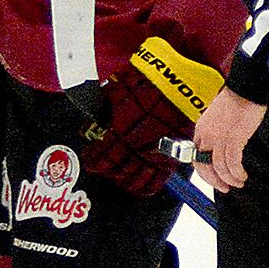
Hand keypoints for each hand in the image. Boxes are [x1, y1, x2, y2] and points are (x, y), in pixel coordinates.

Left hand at [80, 64, 190, 196]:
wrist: (180, 79)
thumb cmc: (146, 80)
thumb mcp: (115, 90)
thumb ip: (101, 112)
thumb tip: (89, 129)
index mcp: (121, 126)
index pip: (102, 152)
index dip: (93, 159)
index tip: (89, 160)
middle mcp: (138, 141)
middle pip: (117, 165)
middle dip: (106, 169)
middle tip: (100, 169)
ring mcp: (156, 150)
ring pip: (135, 175)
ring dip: (123, 179)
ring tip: (116, 178)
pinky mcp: (172, 154)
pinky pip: (159, 177)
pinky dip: (147, 186)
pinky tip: (138, 188)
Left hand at [193, 87, 265, 192]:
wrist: (247, 89)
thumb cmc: (237, 100)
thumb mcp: (219, 119)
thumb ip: (217, 132)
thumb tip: (222, 147)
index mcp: (201, 129)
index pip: (196, 156)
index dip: (204, 171)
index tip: (214, 178)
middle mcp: (206, 134)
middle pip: (203, 165)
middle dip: (214, 180)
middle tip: (225, 188)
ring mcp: (218, 137)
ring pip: (218, 167)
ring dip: (229, 179)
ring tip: (238, 182)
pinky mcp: (233, 138)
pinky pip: (232, 163)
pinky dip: (237, 172)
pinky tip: (242, 175)